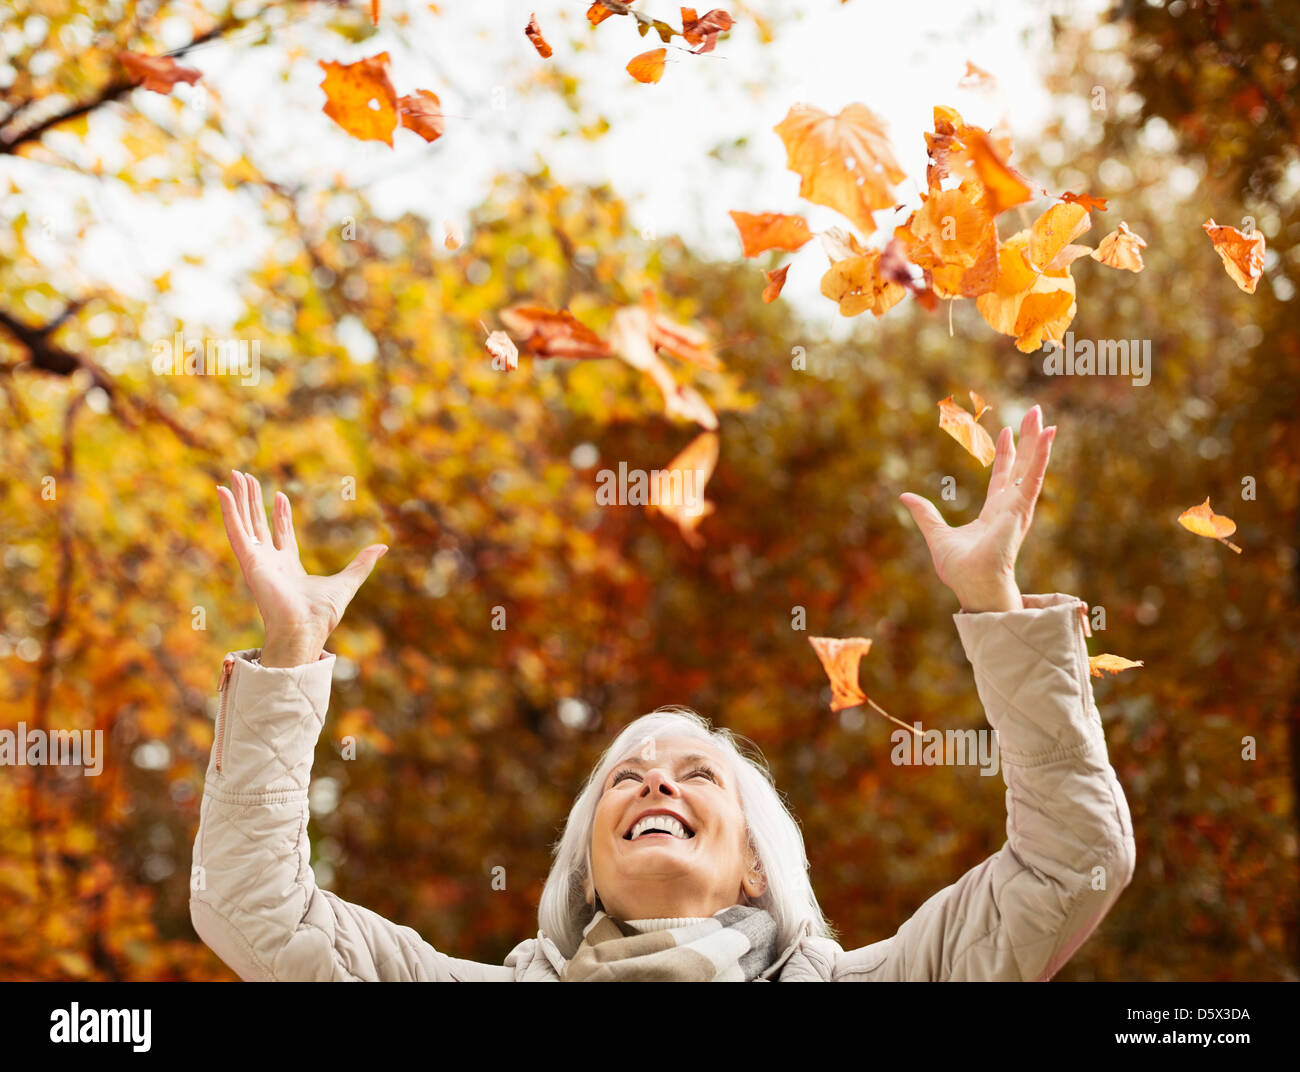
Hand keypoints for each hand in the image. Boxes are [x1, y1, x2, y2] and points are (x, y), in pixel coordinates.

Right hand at [217, 471, 387, 665]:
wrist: (304, 629)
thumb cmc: (321, 614)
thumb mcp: (348, 582)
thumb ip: (362, 563)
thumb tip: (383, 547)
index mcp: (288, 567)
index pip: (280, 534)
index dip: (279, 514)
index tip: (280, 494)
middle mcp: (269, 562)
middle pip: (258, 524)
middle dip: (252, 501)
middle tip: (247, 478)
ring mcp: (257, 560)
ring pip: (244, 522)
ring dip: (238, 499)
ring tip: (234, 474)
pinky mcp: (249, 561)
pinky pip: (236, 530)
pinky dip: (229, 511)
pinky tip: (223, 491)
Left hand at [899, 405, 1055, 612]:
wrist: (972, 585)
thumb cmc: (960, 570)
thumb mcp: (936, 534)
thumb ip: (925, 514)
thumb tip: (906, 496)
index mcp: (993, 513)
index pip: (1002, 477)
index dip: (1006, 455)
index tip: (1008, 433)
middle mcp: (1009, 508)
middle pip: (1021, 467)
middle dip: (1029, 441)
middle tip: (1035, 414)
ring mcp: (1017, 508)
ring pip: (1031, 468)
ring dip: (1039, 442)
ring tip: (1045, 417)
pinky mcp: (1020, 509)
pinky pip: (1033, 478)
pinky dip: (1041, 457)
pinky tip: (1048, 436)